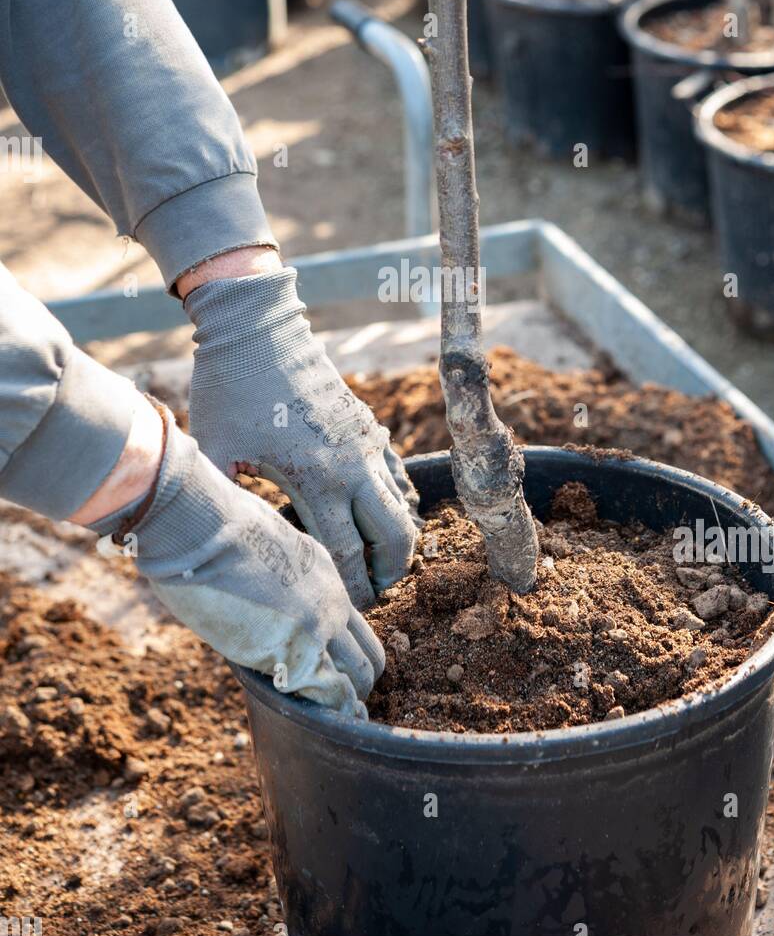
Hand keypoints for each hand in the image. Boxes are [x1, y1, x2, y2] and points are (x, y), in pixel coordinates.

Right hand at [89, 410, 383, 716]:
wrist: (199, 523)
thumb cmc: (207, 528)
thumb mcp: (256, 548)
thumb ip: (265, 581)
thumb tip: (247, 601)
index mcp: (323, 571)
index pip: (351, 624)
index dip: (342, 654)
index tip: (327, 675)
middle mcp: (330, 600)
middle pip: (367, 657)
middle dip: (353, 687)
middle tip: (330, 709)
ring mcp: (316, 626)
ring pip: (354, 681)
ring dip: (340, 706)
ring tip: (324, 726)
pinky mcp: (292, 649)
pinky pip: (322, 692)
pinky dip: (320, 712)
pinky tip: (309, 723)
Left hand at [184, 266, 418, 607]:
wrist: (257, 327)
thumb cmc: (228, 388)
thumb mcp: (214, 450)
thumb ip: (221, 499)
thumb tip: (209, 544)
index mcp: (315, 478)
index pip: (346, 554)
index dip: (347, 590)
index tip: (337, 608)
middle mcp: (352, 465)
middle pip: (395, 538)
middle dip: (387, 574)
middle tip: (368, 592)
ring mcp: (367, 443)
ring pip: (404, 508)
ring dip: (394, 541)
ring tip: (372, 563)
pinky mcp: (368, 426)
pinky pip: (397, 476)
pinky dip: (395, 503)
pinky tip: (375, 517)